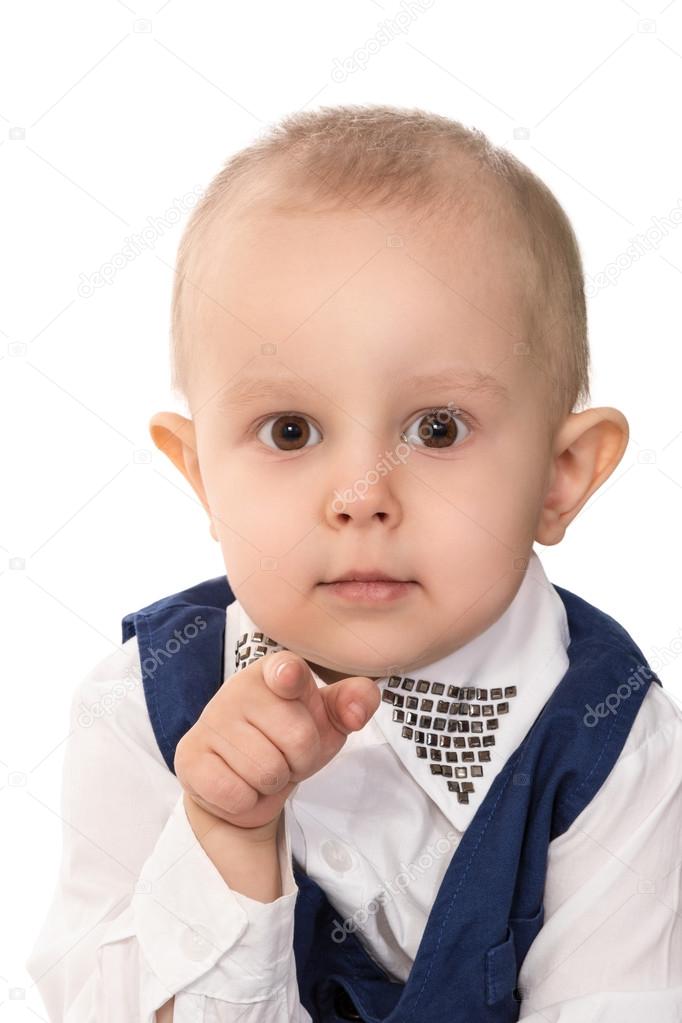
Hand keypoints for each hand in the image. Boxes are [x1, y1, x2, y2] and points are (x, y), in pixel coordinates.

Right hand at [175, 650, 380, 835]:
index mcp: (277, 670)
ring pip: (267, 771)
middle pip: (298, 739)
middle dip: (300, 760)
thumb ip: (355, 703)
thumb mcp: (329, 720)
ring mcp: (211, 721)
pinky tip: (240, 783)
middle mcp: (239, 689)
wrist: (248, 781)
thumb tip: (356, 712)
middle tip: (286, 755)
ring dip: (273, 782)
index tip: (288, 679)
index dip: (289, 677)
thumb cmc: (290, 740)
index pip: (286, 670)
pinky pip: (235, 794)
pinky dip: (247, 801)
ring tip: (263, 769)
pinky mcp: (189, 757)